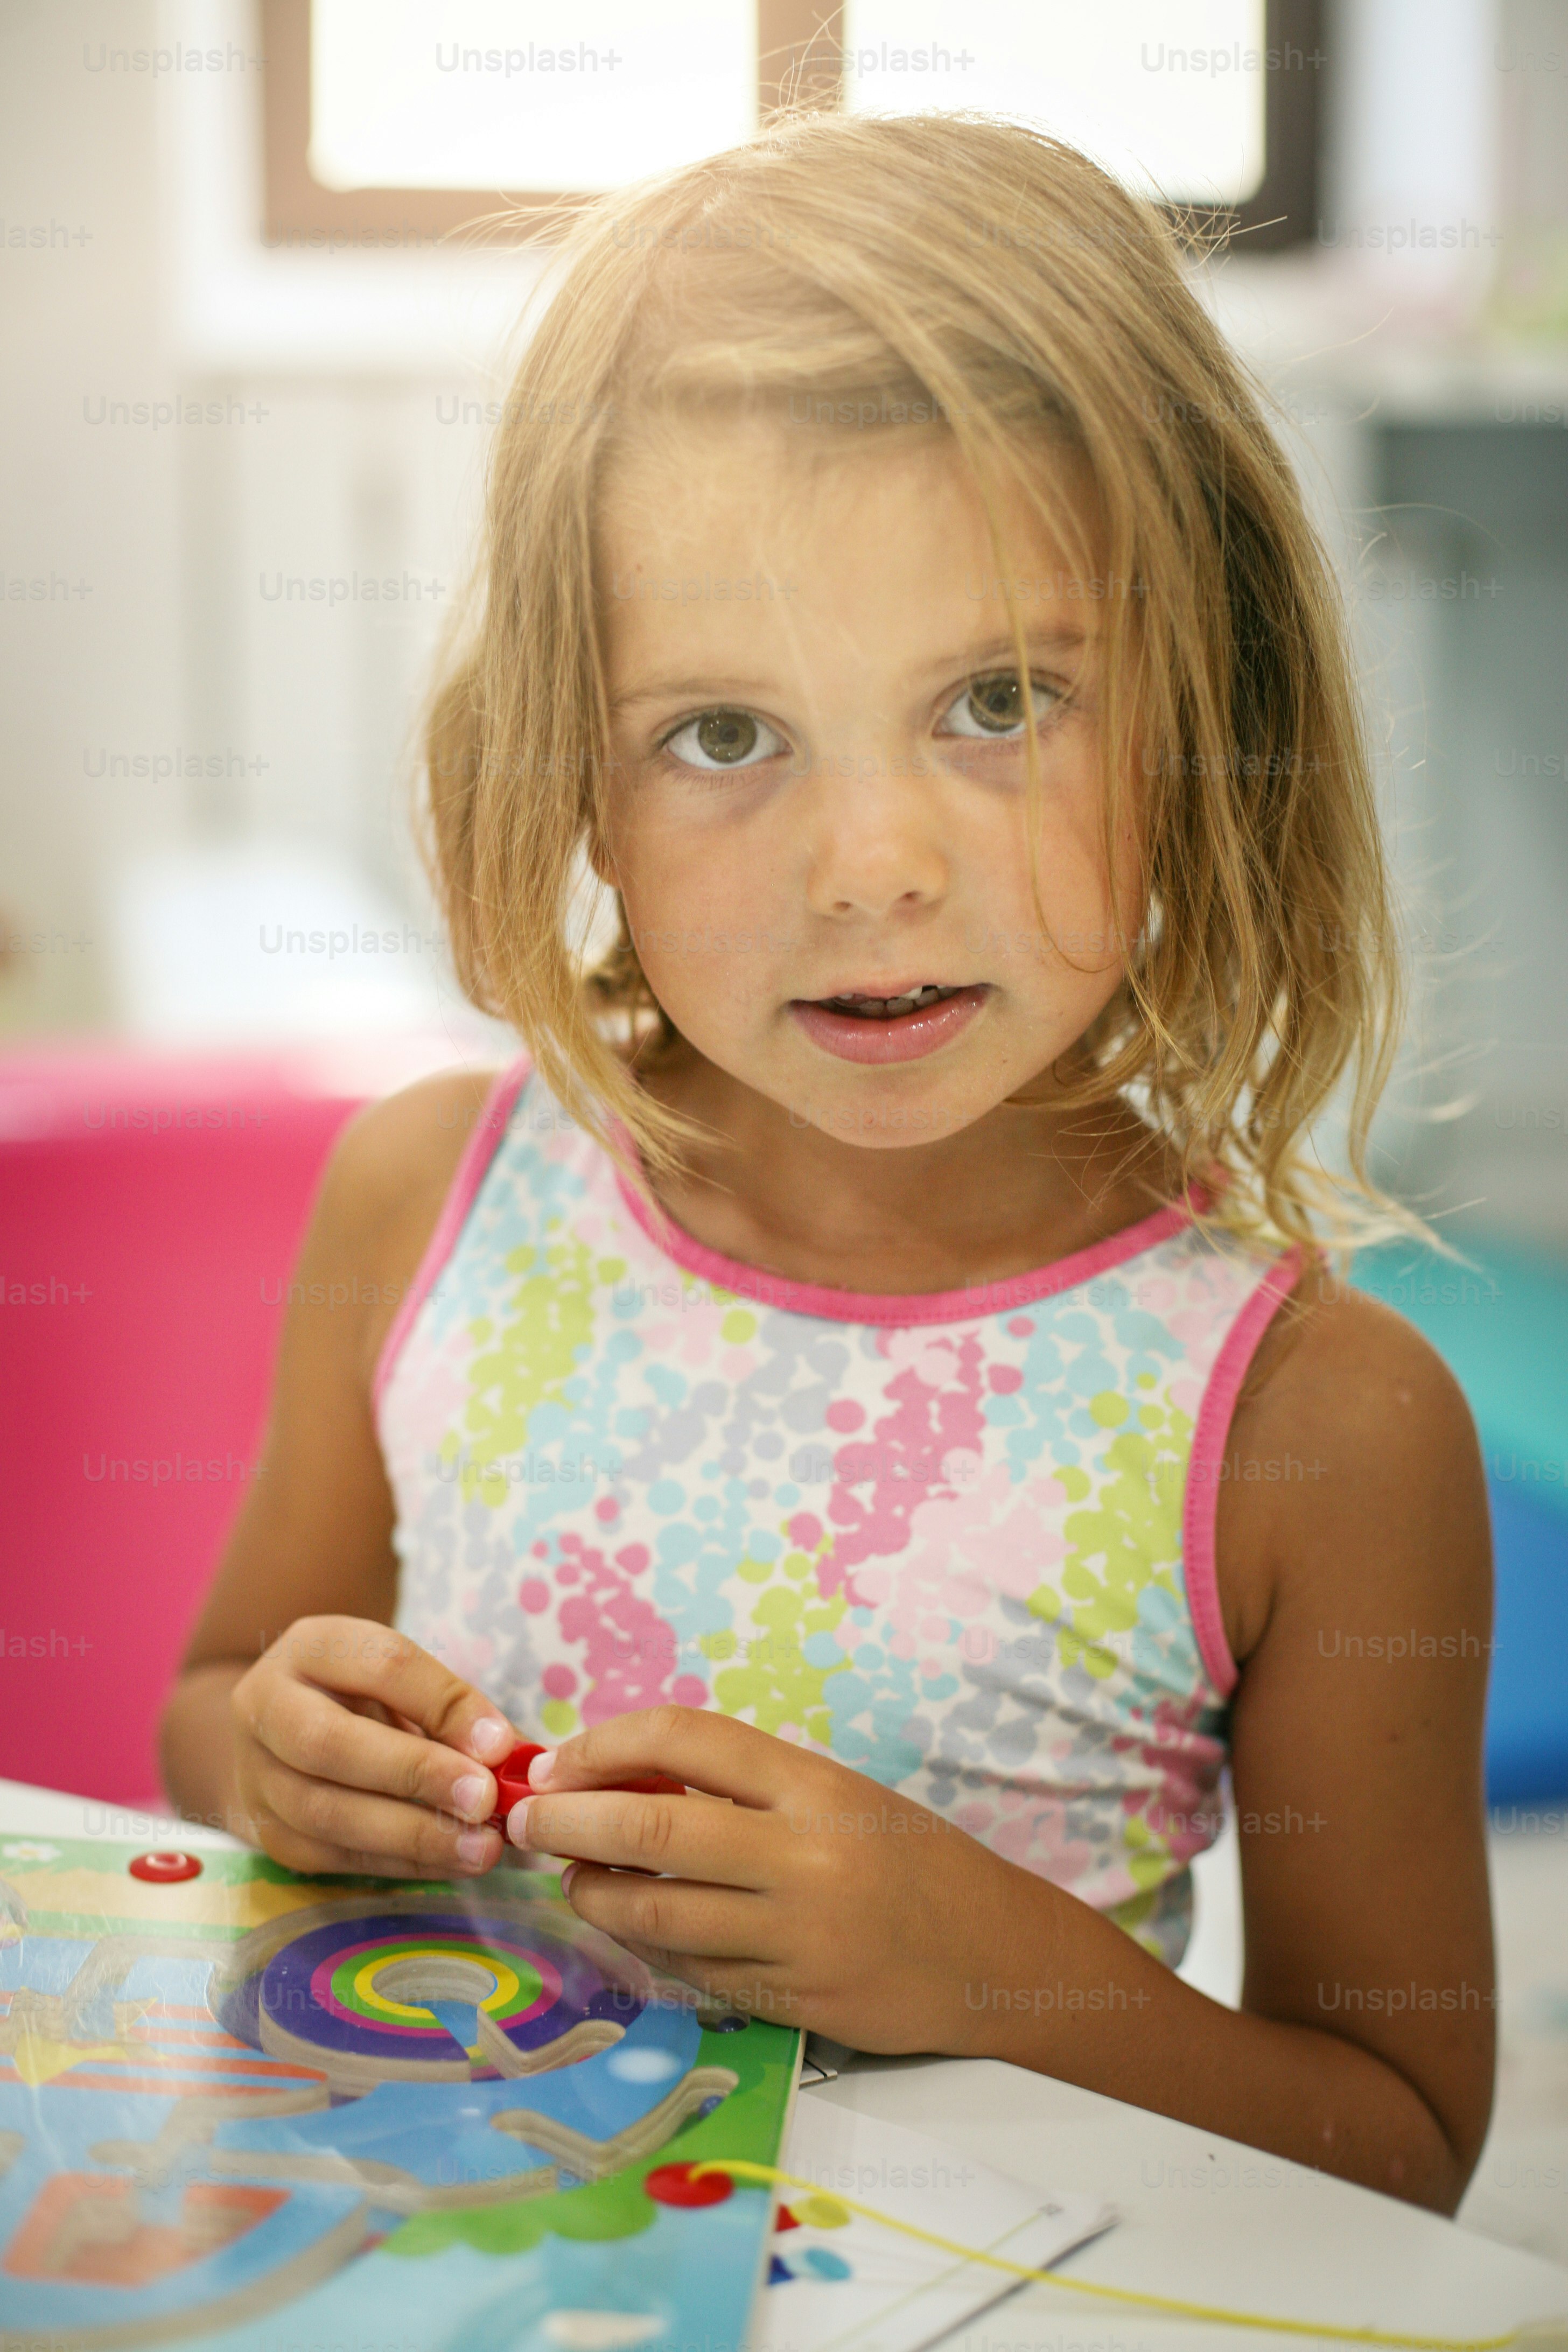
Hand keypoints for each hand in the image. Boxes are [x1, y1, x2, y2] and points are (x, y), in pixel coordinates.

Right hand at [230, 1615, 516, 1876]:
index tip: (499, 1745)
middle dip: (415, 1774)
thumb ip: (454, 1712)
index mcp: (310, 1647)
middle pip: (329, 1742)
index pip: (380, 1664)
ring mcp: (256, 1773)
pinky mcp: (266, 1831)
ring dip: (412, 1834)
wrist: (287, 1733)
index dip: (443, 1704)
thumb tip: (517, 1758)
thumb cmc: (365, 1700)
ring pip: (324, 1811)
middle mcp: (265, 1705)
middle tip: (484, 1800)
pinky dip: (399, 1863)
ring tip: (480, 1847)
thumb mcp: (404, 1683)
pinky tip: (451, 1863)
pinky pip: (332, 1856)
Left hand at [505, 1706, 1053, 2049]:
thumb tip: (618, 1777)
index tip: (561, 1761)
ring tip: (571, 1877)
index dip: (605, 1745)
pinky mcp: (792, 1999)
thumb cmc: (904, 1859)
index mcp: (813, 1784)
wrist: (994, 1951)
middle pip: (651, 1830)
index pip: (685, 1738)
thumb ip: (742, 1787)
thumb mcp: (834, 1795)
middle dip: (567, 1823)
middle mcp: (802, 1855)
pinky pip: (691, 1972)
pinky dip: (644, 1946)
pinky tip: (628, 1926)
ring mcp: (796, 1935)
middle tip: (526, 1821)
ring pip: (656, 1915)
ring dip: (592, 1894)